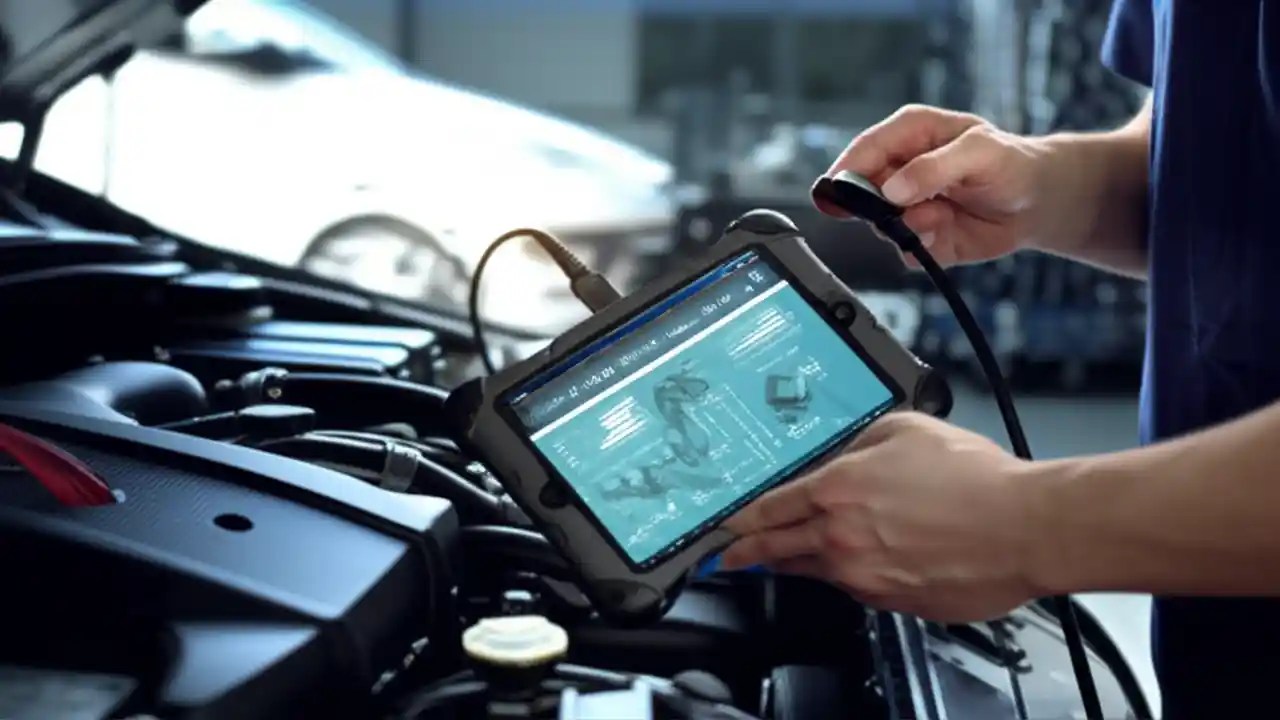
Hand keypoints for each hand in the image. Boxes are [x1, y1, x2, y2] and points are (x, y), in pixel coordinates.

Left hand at [720, 412, 1042, 622]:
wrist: (1023, 529)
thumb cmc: (975, 479)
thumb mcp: (905, 430)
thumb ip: (859, 443)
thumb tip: (840, 456)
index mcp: (837, 490)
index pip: (769, 509)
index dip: (741, 519)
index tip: (727, 525)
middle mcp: (841, 537)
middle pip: (776, 549)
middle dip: (746, 553)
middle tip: (728, 557)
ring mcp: (863, 576)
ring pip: (812, 572)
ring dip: (792, 565)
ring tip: (778, 560)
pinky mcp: (890, 601)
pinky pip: (853, 588)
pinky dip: (844, 576)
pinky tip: (854, 564)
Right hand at [814, 104, 1056, 267]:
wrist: (1036, 202)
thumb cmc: (1010, 164)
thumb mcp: (980, 153)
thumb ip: (933, 168)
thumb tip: (891, 189)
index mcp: (908, 135)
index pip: (863, 151)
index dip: (845, 173)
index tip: (838, 197)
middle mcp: (900, 170)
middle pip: (861, 192)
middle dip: (879, 208)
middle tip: (905, 210)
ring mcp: (906, 205)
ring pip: (881, 226)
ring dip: (910, 228)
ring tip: (942, 217)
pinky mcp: (918, 236)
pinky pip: (905, 251)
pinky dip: (925, 248)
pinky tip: (949, 232)